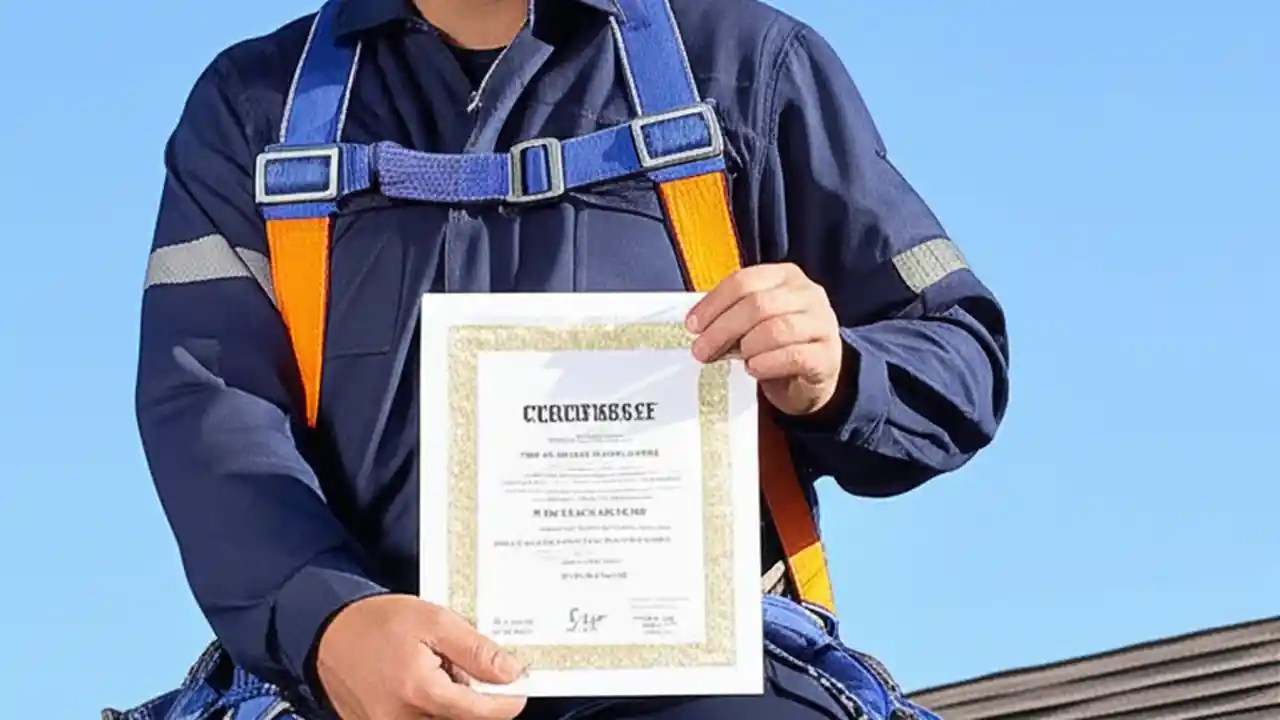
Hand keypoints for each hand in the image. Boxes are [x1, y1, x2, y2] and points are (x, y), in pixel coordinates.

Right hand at [315, 594, 526, 719]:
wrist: (328, 633)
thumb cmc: (377, 623)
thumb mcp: (434, 621)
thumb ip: (475, 650)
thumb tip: (510, 672)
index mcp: (420, 692)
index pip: (481, 713)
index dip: (507, 701)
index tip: (518, 687)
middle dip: (476, 699)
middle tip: (466, 668)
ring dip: (453, 704)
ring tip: (441, 672)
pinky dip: (432, 708)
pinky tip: (425, 683)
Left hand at [686, 263, 845, 416]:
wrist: (813, 376)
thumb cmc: (776, 345)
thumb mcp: (753, 323)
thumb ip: (731, 317)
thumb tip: (697, 328)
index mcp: (785, 277)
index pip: (744, 281)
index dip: (713, 303)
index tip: (692, 326)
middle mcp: (808, 294)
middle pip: (758, 304)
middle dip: (722, 329)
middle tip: (701, 351)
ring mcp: (822, 324)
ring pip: (776, 329)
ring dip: (747, 347)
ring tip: (736, 360)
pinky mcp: (827, 356)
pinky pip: (793, 356)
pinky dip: (766, 364)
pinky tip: (754, 369)